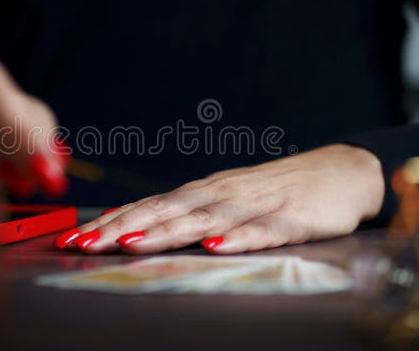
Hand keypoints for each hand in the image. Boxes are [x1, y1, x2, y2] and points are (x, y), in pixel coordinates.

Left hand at [57, 144, 383, 253]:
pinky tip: (216, 247)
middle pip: (167, 212)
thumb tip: (137, 224)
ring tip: (133, 243)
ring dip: (167, 231)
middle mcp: (222, 194)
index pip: (150, 206)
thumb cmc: (277, 190)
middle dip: (124, 228)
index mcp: (205, 191)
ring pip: (204, 219)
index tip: (77, 238)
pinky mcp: (289, 218)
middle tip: (87, 244)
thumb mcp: (227, 199)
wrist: (341, 171)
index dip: (113, 222)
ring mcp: (255, 204)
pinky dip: (236, 239)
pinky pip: (260, 231)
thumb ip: (188, 213)